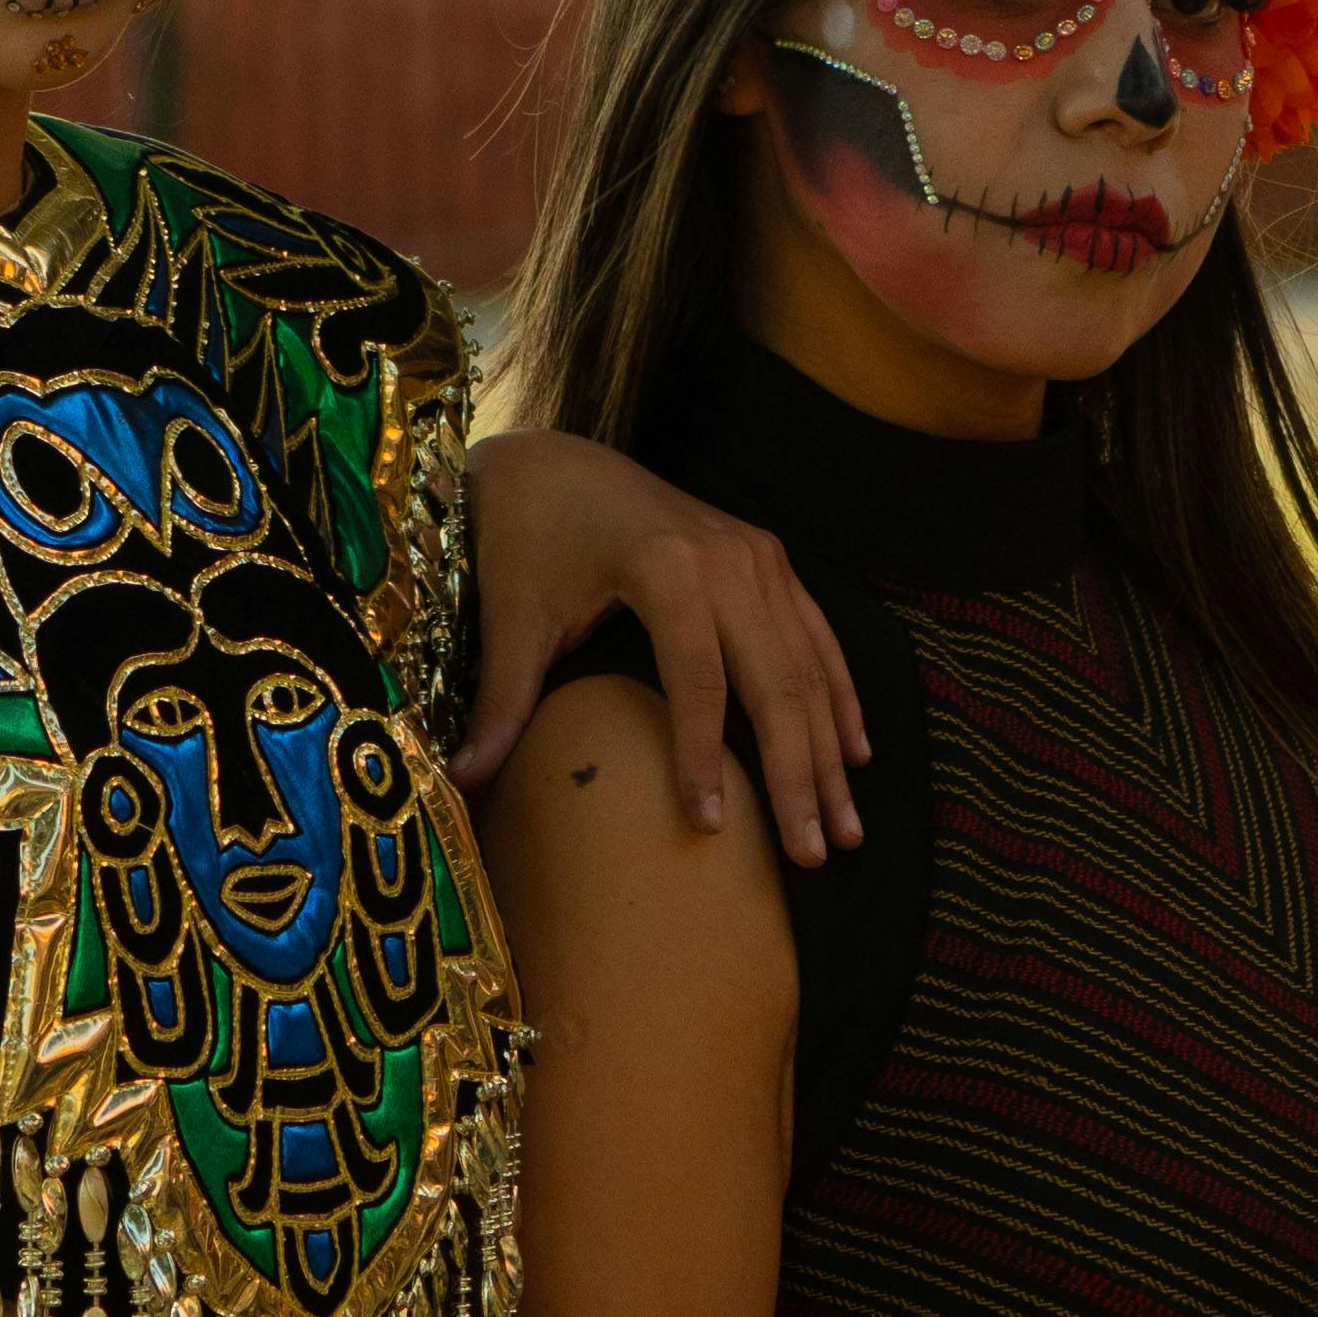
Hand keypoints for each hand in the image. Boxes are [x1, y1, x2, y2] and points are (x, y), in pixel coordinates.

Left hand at [457, 430, 868, 864]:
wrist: (555, 461)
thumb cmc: (528, 538)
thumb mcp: (513, 615)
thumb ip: (503, 697)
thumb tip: (463, 777)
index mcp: (666, 567)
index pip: (699, 681)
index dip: (704, 758)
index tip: (711, 826)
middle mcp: (729, 559)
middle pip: (776, 682)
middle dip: (798, 774)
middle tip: (813, 855)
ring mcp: (758, 555)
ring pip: (808, 667)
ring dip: (830, 751)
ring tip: (846, 828)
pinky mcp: (769, 557)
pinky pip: (817, 636)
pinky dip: (839, 695)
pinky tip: (854, 753)